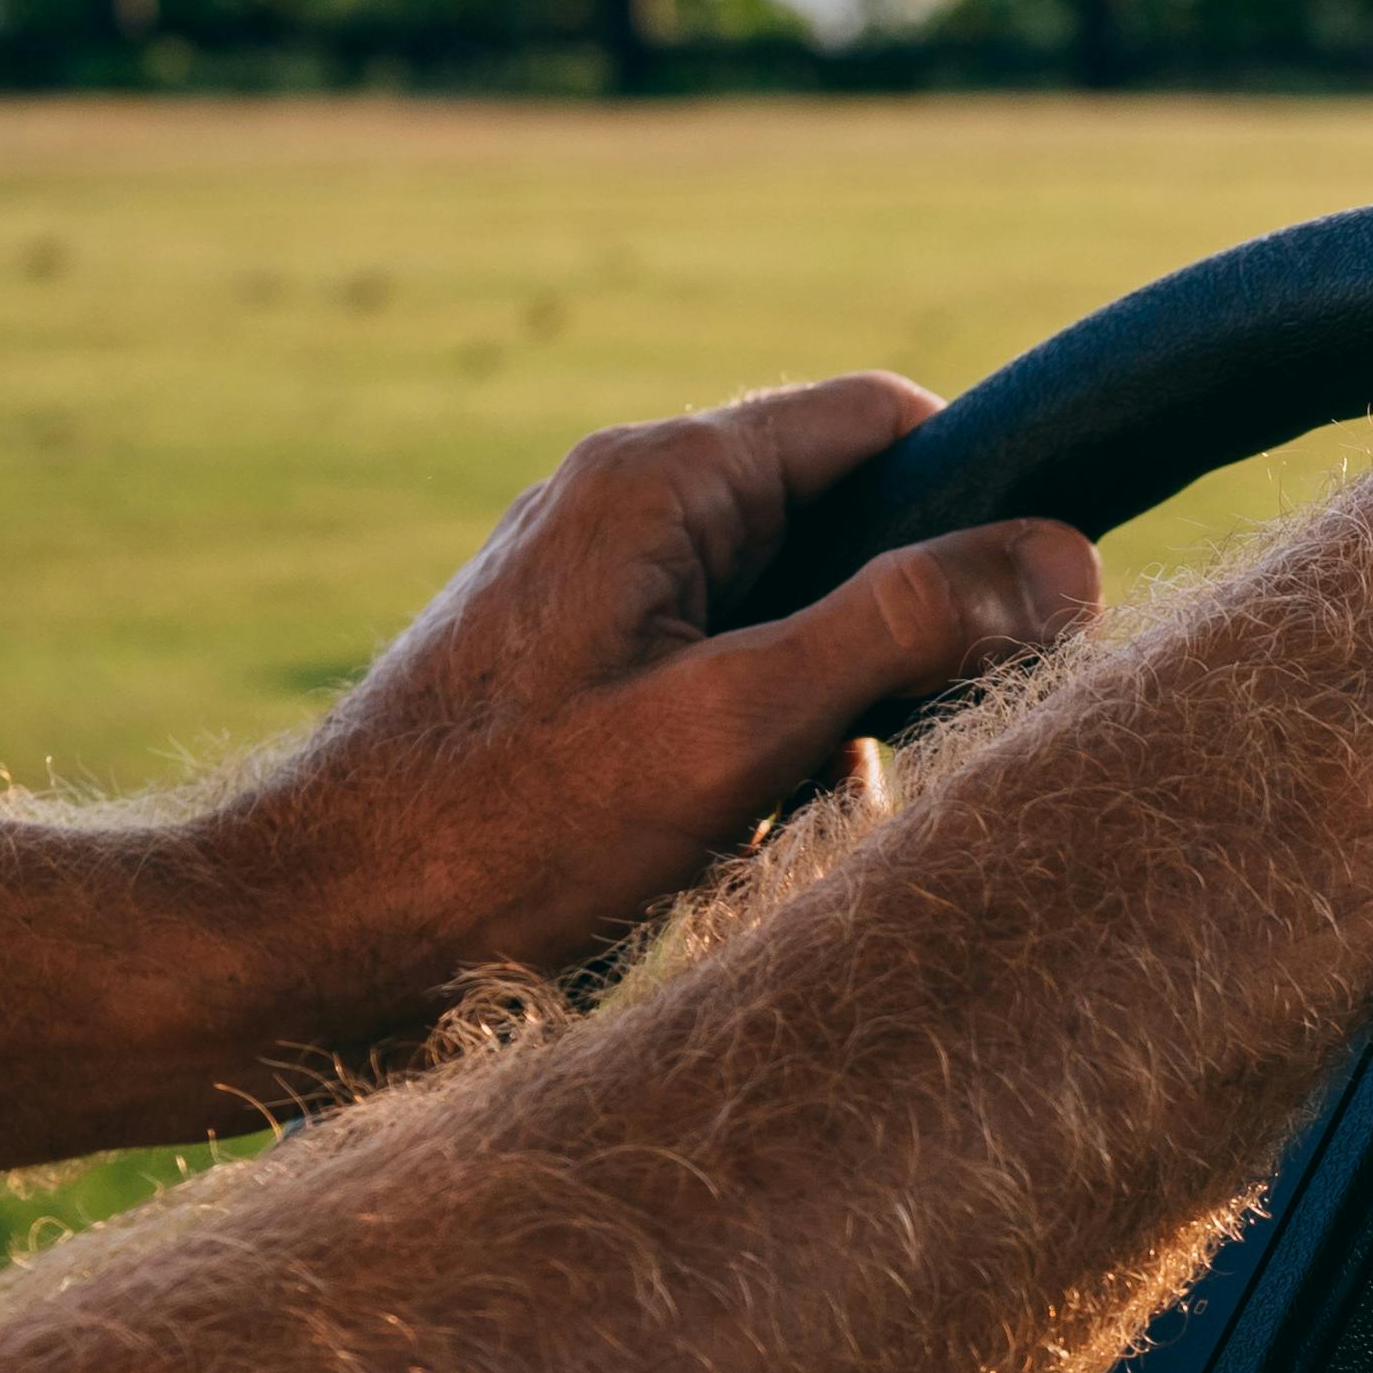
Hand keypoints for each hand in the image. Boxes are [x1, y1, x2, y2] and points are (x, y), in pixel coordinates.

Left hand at [220, 377, 1098, 1016]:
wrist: (303, 951)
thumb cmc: (501, 843)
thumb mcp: (731, 731)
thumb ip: (902, 630)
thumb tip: (1069, 559)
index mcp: (658, 480)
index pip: (882, 421)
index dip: (986, 499)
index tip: (1047, 615)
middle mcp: (626, 514)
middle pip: (849, 524)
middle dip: (915, 633)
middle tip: (937, 744)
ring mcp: (600, 601)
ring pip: (799, 622)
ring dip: (846, 717)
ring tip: (817, 817)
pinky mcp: (583, 688)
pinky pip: (734, 691)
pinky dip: (776, 761)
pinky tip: (754, 851)